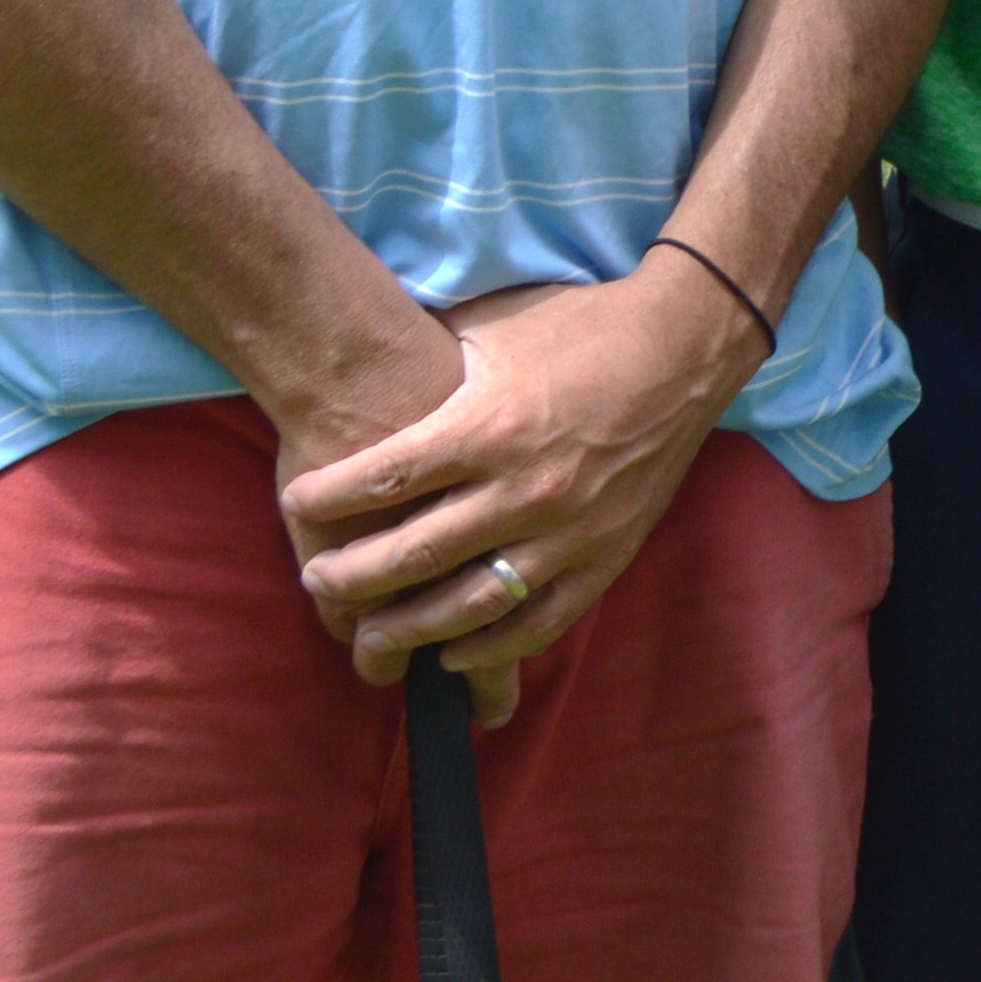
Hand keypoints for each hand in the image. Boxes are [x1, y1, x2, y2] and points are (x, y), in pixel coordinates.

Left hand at [280, 269, 751, 719]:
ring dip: (409, 627)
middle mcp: (524, 486)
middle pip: (414, 552)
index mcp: (489, 425)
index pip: (386, 477)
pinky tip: (450, 653)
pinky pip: (538, 620)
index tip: (297, 503)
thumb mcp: (495, 330)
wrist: (683, 346)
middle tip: (316, 581)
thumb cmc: (580, 328)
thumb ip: (432, 365)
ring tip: (368, 637)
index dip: (329, 497)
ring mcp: (568, 530)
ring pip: (469, 603)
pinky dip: (490, 646)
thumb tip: (364, 380)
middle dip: (350, 576)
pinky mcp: (604, 557)